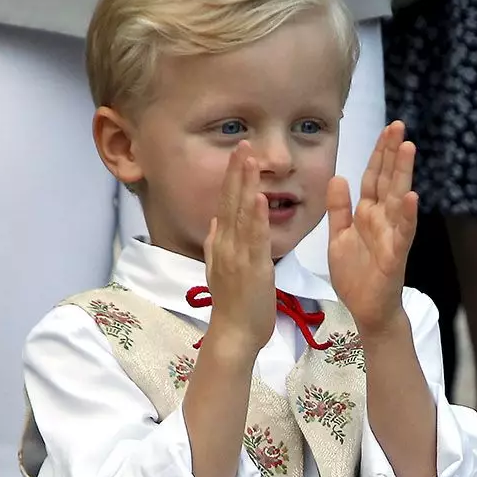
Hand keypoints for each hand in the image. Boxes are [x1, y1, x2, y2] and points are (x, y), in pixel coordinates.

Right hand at [202, 141, 275, 355]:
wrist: (234, 333)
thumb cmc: (234, 306)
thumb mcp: (220, 270)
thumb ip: (217, 245)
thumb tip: (216, 223)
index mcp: (221, 244)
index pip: (226, 204)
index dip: (232, 178)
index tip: (239, 155)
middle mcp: (226, 245)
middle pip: (231, 201)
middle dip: (238, 172)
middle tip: (243, 143)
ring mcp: (238, 256)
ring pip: (242, 214)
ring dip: (246, 185)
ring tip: (250, 159)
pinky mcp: (253, 269)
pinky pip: (255, 239)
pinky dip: (257, 218)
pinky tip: (260, 198)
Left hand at [327, 121, 418, 337]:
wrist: (367, 311)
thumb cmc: (356, 277)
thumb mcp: (339, 237)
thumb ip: (339, 209)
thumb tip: (339, 177)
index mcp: (367, 215)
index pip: (373, 178)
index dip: (378, 154)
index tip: (386, 129)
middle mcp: (382, 221)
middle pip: (388, 181)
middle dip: (393, 153)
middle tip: (399, 126)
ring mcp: (391, 236)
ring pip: (398, 200)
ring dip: (404, 175)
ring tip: (408, 149)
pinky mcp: (395, 256)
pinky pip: (402, 233)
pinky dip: (407, 215)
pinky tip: (412, 197)